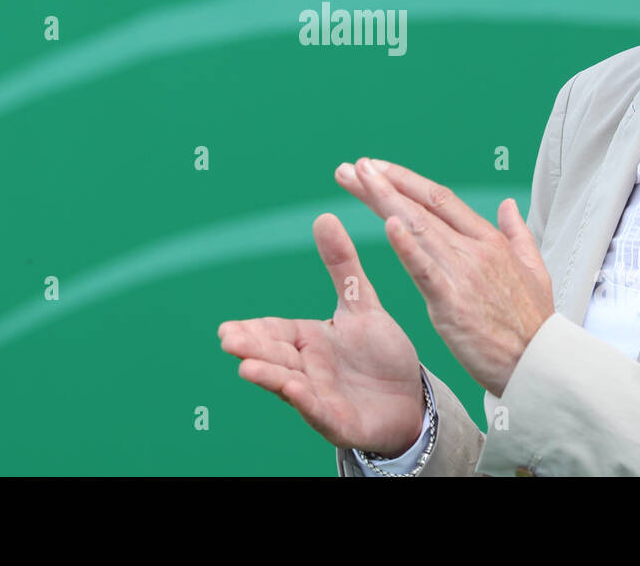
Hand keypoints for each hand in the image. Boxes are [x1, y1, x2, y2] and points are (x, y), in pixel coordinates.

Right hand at [218, 212, 425, 455]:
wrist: (412, 398)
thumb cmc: (381, 352)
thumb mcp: (362, 304)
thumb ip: (342, 266)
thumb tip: (324, 216)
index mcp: (309, 340)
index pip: (274, 332)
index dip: (252, 331)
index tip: (228, 328)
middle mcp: (307, 368)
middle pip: (275, 356)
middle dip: (251, 350)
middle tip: (228, 341)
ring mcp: (320, 397)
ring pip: (289, 384)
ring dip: (268, 376)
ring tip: (247, 368)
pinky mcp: (339, 423)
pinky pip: (319, 411)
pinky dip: (305, 401)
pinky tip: (293, 389)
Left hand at [335, 158, 554, 397]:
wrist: (541, 364)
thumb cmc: (534, 323)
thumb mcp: (535, 268)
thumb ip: (518, 233)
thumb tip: (508, 205)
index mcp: (489, 240)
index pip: (440, 199)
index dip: (405, 181)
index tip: (377, 169)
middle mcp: (474, 249)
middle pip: (421, 206)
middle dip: (383, 183)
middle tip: (352, 167)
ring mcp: (463, 274)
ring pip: (418, 227)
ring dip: (382, 200)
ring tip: (356, 179)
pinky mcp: (452, 303)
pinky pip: (424, 269)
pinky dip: (406, 246)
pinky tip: (387, 224)